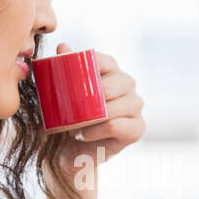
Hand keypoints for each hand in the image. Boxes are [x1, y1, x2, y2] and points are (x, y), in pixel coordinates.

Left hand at [48, 42, 144, 174]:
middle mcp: (128, 84)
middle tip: (69, 112)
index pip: (104, 61)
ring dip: (90, 118)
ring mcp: (135, 105)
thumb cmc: (66, 119)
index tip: (69, 78)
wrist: (70, 153)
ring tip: (74, 128)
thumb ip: (63, 69)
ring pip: (114, 107)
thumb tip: (62, 46)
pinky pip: (115, 125)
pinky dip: (95, 131)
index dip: (90, 66)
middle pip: (114, 85)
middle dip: (90, 99)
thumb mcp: (60, 95)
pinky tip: (84, 135)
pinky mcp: (138, 128)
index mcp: (111, 70)